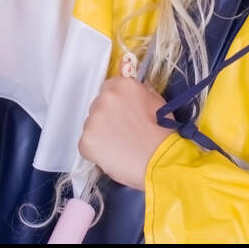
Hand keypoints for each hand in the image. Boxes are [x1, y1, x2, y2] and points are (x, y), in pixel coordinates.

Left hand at [77, 76, 173, 191]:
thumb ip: (141, 92)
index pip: (109, 88)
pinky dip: (96, 151)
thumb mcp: (158, 103)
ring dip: (101, 134)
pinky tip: (112, 155)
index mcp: (123, 86)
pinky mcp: (86, 140)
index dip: (116, 103)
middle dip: (107, 118)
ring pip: (91, 125)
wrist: (160, 161)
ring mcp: (93, 119)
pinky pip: (86, 144)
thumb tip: (133, 90)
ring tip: (120, 146)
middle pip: (98, 106)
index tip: (121, 114)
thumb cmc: (162, 135)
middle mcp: (105, 98)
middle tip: (122, 132)